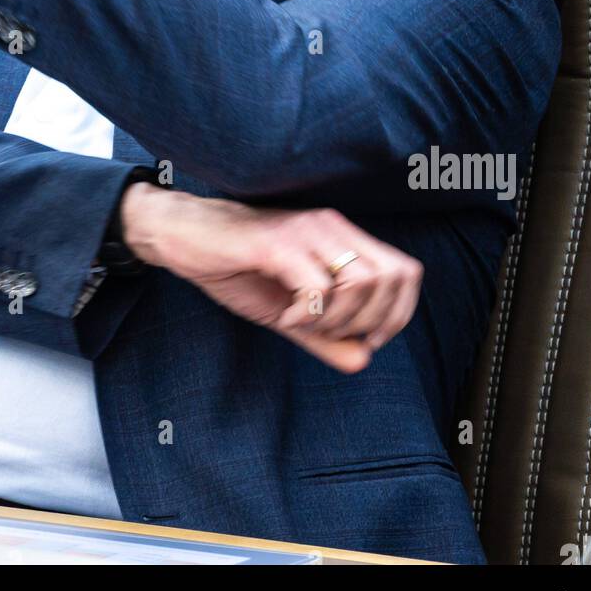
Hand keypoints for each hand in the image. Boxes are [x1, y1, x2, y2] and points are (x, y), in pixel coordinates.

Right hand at [120, 184, 422, 373]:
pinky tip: (285, 319)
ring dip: (338, 318)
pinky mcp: (276, 244)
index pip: (405, 271)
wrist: (185, 239)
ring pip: (358, 282)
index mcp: (342, 237)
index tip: (366, 339)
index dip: (397, 314)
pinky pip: (316, 286)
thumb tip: (364, 361)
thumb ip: (326, 336)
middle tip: (330, 332)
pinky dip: (307, 315)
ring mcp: (305, 232)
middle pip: (389, 278)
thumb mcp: (288, 312)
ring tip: (304, 324)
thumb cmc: (237, 268)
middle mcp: (331, 228)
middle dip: (368, 322)